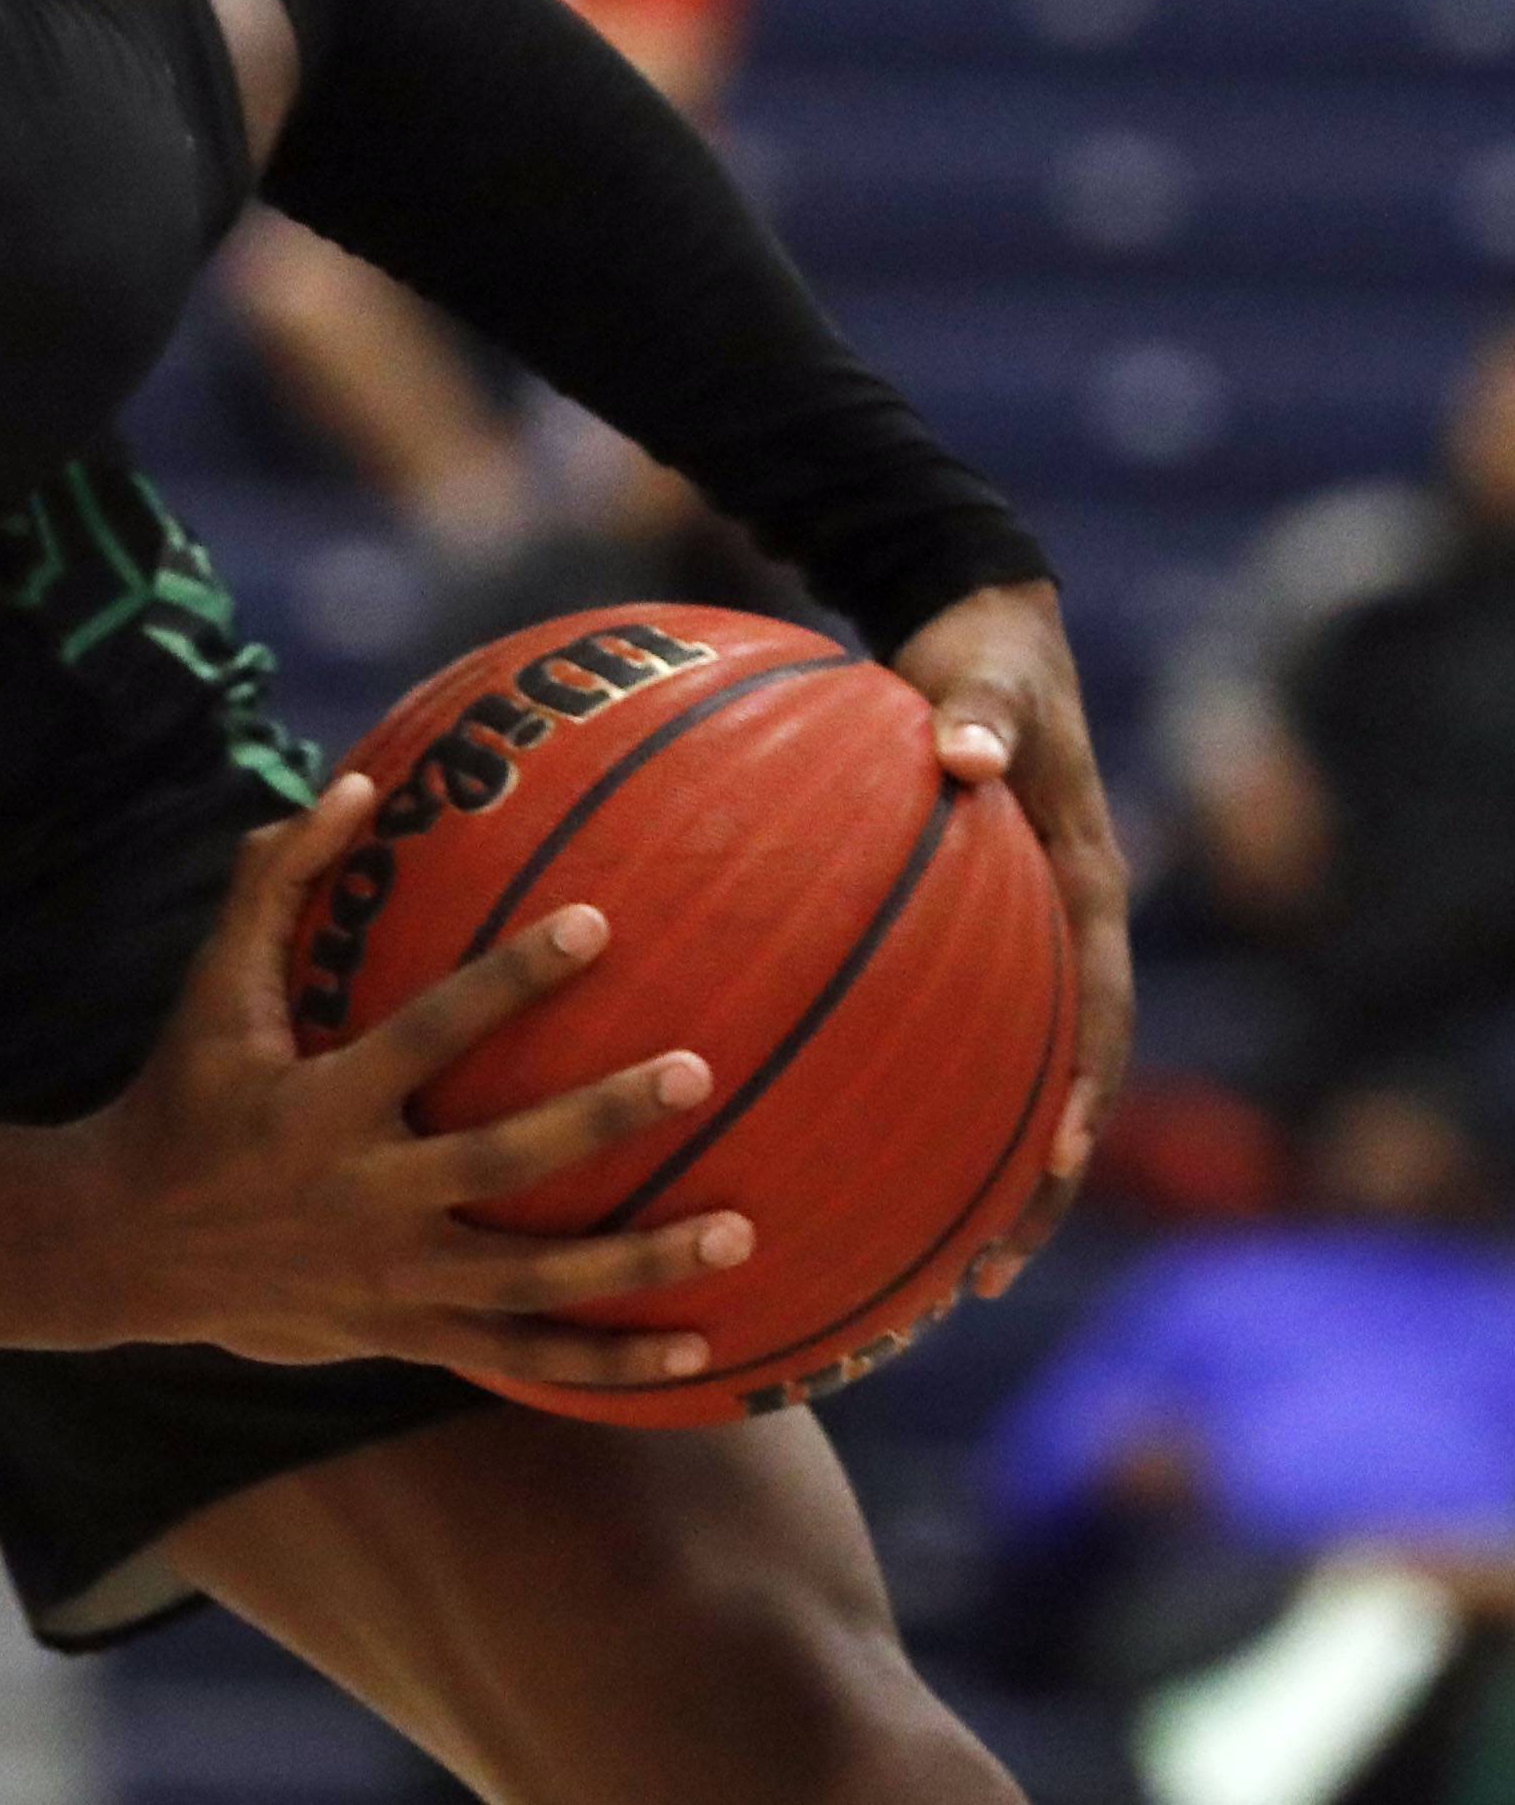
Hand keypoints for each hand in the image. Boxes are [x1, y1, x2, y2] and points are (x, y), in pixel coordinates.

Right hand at [68, 774, 750, 1387]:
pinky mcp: (408, 1337)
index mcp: (317, 1106)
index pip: (429, 1032)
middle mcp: (361, 1197)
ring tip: (743, 1228)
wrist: (129, 1246)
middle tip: (697, 1073)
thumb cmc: (185, 1092)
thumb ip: (273, 881)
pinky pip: (524, 1360)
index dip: (510, 979)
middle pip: (502, 1161)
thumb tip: (357, 784)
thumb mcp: (210, 988)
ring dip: (641, 1263)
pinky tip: (703, 1345)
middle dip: (601, 1118)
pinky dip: (611, 1365)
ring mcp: (391, 1281)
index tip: (597, 923)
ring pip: (534, 1281)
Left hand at [895, 578, 1129, 1292]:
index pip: (1098, 1012)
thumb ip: (982, 713)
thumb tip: (964, 754)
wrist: (978, 625)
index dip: (1082, 1093)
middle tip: (977, 1277)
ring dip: (960, 1173)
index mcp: (1085, 889)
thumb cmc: (986, 654)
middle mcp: (1057, 933)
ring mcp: (1010, 945)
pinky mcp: (954, 940)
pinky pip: (923, 1028)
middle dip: (1025, 1190)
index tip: (1051, 1164)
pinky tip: (804, 1141)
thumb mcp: (991, 673)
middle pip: (1057, 1088)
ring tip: (902, 1267)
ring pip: (994, 1081)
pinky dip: (886, 1089)